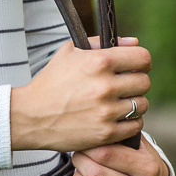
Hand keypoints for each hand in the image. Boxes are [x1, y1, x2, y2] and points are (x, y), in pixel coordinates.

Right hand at [9, 36, 149, 153]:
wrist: (30, 116)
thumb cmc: (50, 81)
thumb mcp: (70, 52)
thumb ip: (101, 43)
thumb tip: (133, 42)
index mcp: (98, 61)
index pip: (142, 58)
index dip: (141, 61)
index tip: (135, 66)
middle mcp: (105, 86)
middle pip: (144, 82)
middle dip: (136, 82)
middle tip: (123, 86)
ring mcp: (107, 112)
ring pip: (142, 105)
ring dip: (133, 104)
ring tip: (118, 103)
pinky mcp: (106, 133)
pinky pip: (136, 126)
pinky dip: (130, 122)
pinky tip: (116, 118)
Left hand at [72, 135, 169, 175]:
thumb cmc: (140, 160)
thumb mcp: (137, 144)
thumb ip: (119, 136)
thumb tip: (93, 126)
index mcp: (147, 167)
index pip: (106, 153)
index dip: (87, 147)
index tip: (82, 143)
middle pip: (97, 175)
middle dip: (80, 163)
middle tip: (77, 157)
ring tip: (79, 175)